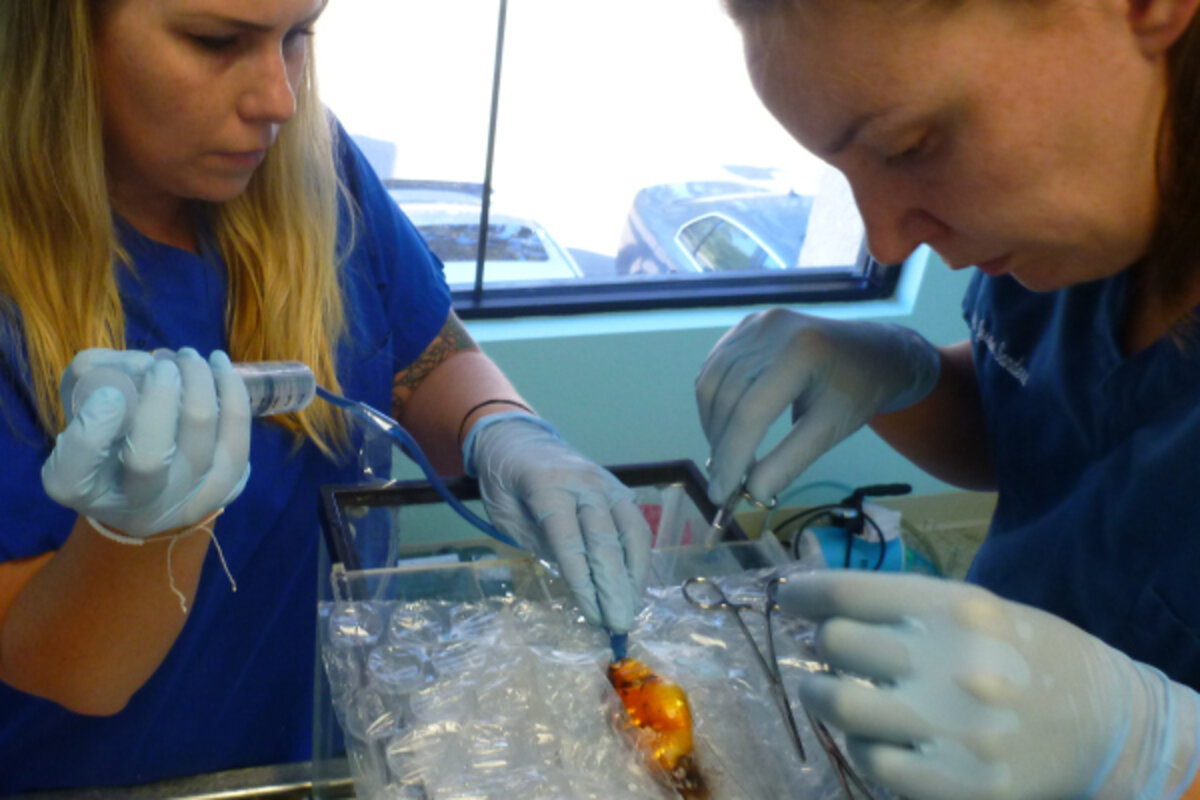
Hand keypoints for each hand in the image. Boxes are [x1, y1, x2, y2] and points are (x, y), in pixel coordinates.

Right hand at [42, 348, 251, 537]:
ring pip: (201, 449)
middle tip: (164, 364)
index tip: (110, 392)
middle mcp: (132, 508)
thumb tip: (148, 365)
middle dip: (161, 399)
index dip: (95, 428)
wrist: (147, 478)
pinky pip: (236, 448)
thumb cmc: (107, 427)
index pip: (77, 467)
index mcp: (82, 488)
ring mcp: (181, 506)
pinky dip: (233, 401)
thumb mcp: (80, 397)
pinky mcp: (221, 493)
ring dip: (201, 390)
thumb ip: (95, 372)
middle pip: (149, 460)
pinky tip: (222, 370)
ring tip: (192, 357)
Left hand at [464, 412, 651, 632]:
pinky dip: (639, 558)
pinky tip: (635, 585)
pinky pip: (636, 525)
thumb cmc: (505, 483)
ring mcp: (606, 483)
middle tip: (620, 623)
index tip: (594, 615)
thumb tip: (577, 576)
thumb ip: (538, 541)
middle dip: (614, 586)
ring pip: (631, 531)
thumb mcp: (505, 514)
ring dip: (634, 574)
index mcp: (547, 486)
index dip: (583, 581)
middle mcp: (583, 482)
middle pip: (605, 538)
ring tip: (631, 609)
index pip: (570, 540)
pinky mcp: (619, 489)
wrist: (519, 439)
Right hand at [696, 309, 939, 504]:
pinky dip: (713, 403)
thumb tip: (751, 493)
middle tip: (725, 482)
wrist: (872, 350)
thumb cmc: (858, 391)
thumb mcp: (831, 430)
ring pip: (710, 384)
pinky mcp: (745, 325)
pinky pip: (714, 369)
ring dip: (712, 426)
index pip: (751, 412)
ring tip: (726, 456)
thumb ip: (791, 461)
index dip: (732, 457)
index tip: (723, 495)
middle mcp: (770, 329)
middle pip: (726, 398)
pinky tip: (726, 426)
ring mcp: (754, 323)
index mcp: (801, 352)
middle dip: (720, 446)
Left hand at [779, 571, 1199, 799]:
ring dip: (819, 693)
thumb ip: (909, 606)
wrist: (1109, 725)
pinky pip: (873, 763)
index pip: (851, 593)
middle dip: (821, 643)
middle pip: (838, 644)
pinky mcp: (960, 784)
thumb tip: (824, 604)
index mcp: (958, 609)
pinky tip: (868, 736)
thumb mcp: (979, 608)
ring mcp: (955, 729)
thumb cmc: (1033, 654)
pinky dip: (859, 746)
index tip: (788, 597)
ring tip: (823, 691)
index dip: (804, 593)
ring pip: (841, 704)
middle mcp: (952, 663)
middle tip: (825, 648)